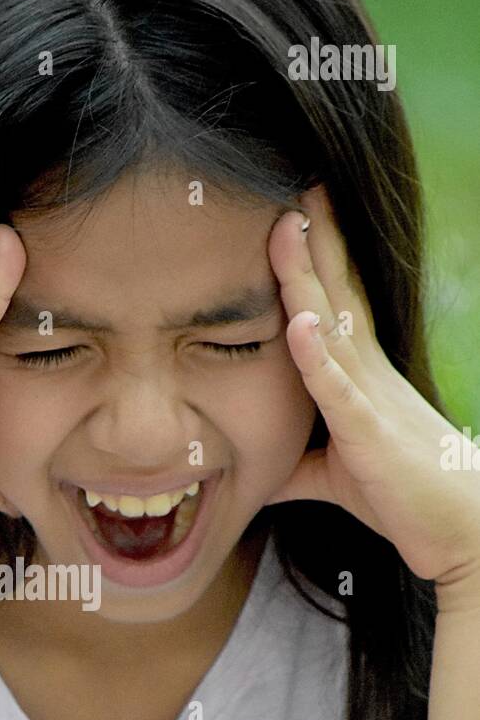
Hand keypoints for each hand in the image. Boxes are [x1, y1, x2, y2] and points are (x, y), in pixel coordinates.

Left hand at [265, 187, 479, 602]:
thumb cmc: (404, 499)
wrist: (458, 532)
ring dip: (307, 277)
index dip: (314, 260)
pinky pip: (339, 389)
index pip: (334, 305)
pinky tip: (298, 322)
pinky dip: (316, 356)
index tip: (292, 213)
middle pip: (334, 295)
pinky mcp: (370, 433)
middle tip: (290, 186)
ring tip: (285, 224)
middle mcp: (368, 374)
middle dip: (311, 242)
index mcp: (361, 378)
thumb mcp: (338, 476)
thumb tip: (261, 474)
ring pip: (332, 325)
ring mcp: (370, 398)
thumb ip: (299, 466)